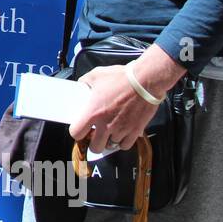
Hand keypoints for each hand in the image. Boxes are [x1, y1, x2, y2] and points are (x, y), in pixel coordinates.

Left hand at [67, 50, 182, 151]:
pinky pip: (125, 145)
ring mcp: (121, 129)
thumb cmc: (122, 77)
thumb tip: (82, 86)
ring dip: (108, 141)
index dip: (77, 132)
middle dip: (93, 142)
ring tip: (109, 132)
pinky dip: (122, 142)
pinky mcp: (135, 130)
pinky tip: (121, 134)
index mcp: (93, 112)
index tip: (80, 129)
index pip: (76, 133)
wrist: (146, 80)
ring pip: (110, 146)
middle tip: (95, 135)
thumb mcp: (96, 74)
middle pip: (95, 147)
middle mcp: (106, 124)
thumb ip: (85, 82)